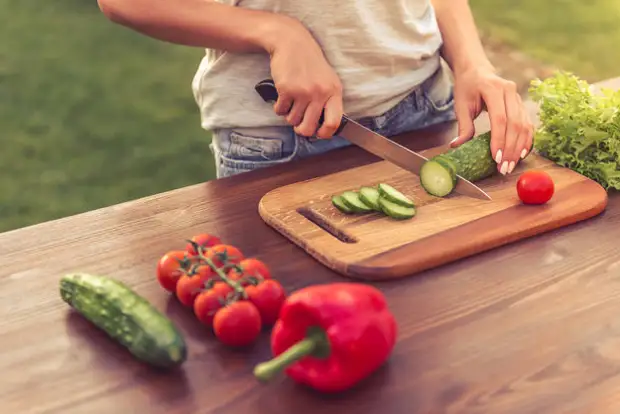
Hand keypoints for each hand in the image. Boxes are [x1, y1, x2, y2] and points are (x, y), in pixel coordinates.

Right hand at [267, 18, 342, 138]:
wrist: (292, 43)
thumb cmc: (310, 63)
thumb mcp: (328, 80)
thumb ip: (329, 100)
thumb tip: (325, 126)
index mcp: (334, 91)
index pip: (334, 123)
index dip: (325, 134)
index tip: (318, 133)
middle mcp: (320, 93)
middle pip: (309, 128)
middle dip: (301, 129)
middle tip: (299, 125)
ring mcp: (303, 92)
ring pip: (292, 121)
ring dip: (289, 115)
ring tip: (292, 103)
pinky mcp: (286, 90)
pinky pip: (280, 111)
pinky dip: (279, 107)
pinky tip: (283, 96)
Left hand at [450, 65, 533, 174]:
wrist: (477, 69)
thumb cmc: (467, 87)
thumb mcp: (461, 104)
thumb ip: (463, 125)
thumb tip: (457, 146)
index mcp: (494, 89)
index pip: (500, 119)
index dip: (499, 140)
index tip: (496, 158)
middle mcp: (510, 91)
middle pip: (515, 124)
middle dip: (510, 149)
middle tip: (504, 168)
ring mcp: (518, 97)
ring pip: (524, 125)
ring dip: (519, 148)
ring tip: (511, 165)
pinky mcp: (521, 104)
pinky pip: (528, 124)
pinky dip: (526, 140)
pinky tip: (521, 154)